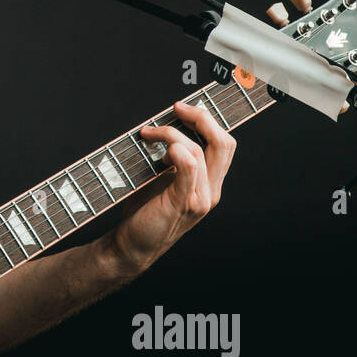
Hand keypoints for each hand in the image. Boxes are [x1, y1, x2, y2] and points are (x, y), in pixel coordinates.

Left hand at [99, 100, 236, 274]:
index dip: (209, 121)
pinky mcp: (183, 203)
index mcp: (210, 185)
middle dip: (200, 118)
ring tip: (148, 133)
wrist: (131, 247)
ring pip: (200, 150)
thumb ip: (172, 160)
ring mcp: (199, 199)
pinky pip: (188, 166)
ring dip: (171, 133)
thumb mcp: (163, 182)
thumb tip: (165, 127)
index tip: (184, 109)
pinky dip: (175, 149)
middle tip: (176, 109)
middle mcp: (211, 192)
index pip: (224, 145)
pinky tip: (160, 149)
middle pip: (223, 143)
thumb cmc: (144, 214)